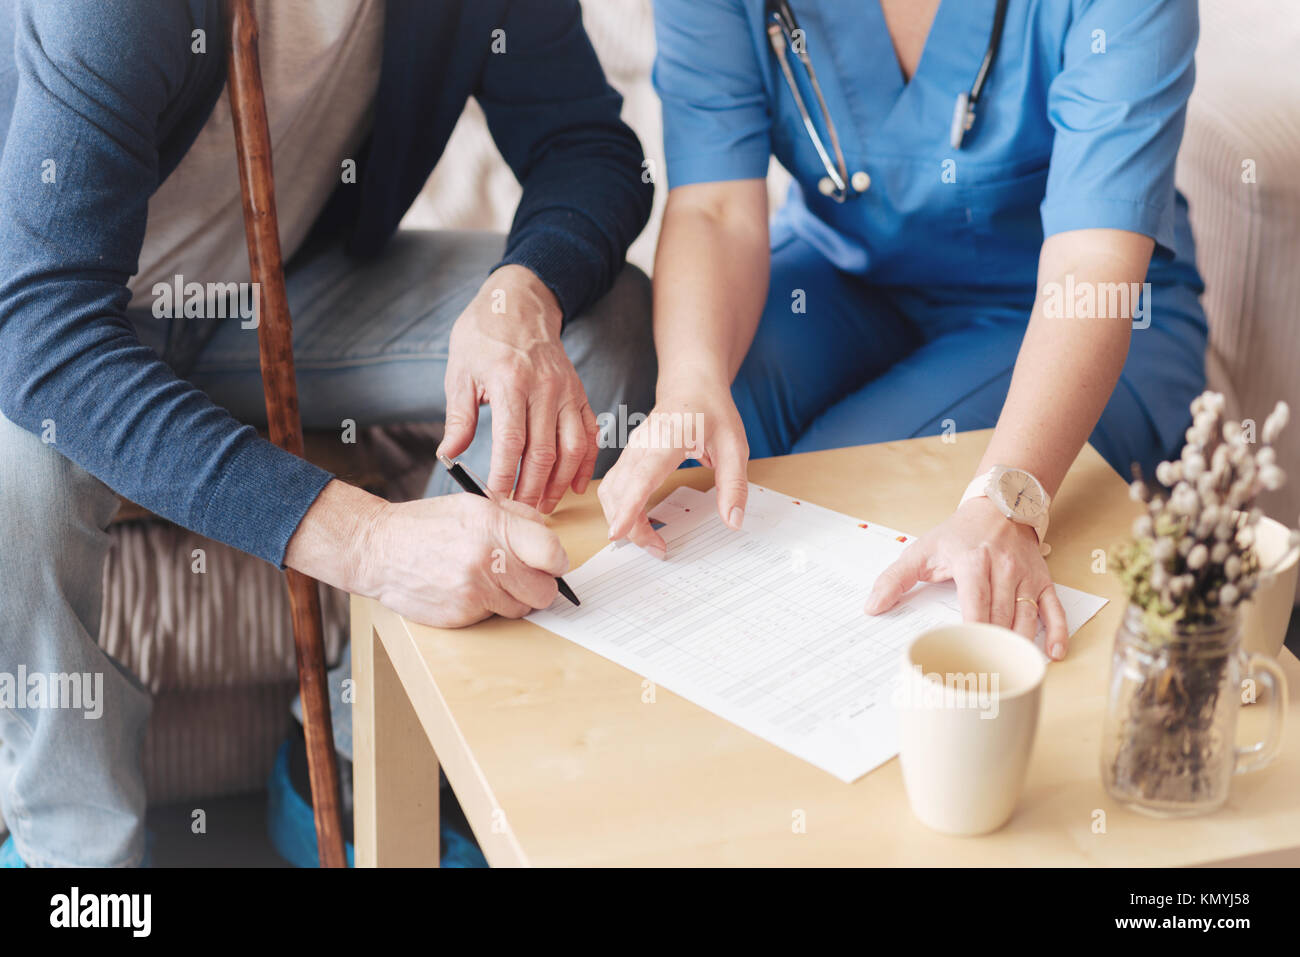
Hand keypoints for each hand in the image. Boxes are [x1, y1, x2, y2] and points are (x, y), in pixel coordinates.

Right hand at [355, 493, 568, 627]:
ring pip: (522, 608)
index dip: (557, 561)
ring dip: (514, 598)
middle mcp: (486, 559)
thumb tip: (549, 538)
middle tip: (525, 576)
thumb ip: (517, 517)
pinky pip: (494, 618)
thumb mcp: (474, 504)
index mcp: (494, 525)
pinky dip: (488, 607)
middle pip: (544, 591)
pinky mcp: (461, 616)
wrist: (379, 550)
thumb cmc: (428, 525)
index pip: (552, 554)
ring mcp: (473, 591)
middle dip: (540, 585)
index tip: (552, 562)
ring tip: (491, 579)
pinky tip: (469, 589)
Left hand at [438, 265, 598, 513]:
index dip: (504, 476)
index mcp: (510, 382)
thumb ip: (459, 418)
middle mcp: (544, 388)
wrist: (519, 302)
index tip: (494, 500)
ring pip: (571, 447)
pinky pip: (590, 433)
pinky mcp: (580, 393)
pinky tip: (575, 485)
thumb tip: (448, 456)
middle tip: (519, 514)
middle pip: (543, 451)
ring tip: (545, 506)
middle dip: (531, 489)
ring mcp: (567, 391)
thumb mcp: (459, 371)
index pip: (511, 441)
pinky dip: (586, 463)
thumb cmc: (483, 335)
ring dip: (560, 482)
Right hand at [597, 386, 747, 556]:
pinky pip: (614, 486)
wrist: (691, 384)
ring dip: (622, 519)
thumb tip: (733, 522)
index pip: (641, 477)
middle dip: (631, 527)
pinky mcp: (628, 457)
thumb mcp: (734, 447)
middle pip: (620, 492)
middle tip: (658, 550)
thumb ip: (733, 485)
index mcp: (667, 440)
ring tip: (649, 539)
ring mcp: (630, 450)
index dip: (628, 507)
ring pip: (611, 491)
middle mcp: (641, 445)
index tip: (617, 533)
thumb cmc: (712, 411)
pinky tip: (636, 522)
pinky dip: (619, 507)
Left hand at [863, 497, 1069, 659]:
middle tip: (982, 676)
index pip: (975, 603)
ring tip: (1009, 672)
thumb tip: (872, 607)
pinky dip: (1058, 633)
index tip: (965, 655)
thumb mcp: (920, 551)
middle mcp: (1003, 569)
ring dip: (1019, 646)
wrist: (998, 508)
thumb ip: (894, 579)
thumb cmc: (958, 535)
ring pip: (1026, 618)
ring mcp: (1026, 577)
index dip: (972, 630)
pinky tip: (1053, 655)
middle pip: (1000, 616)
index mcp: (972, 562)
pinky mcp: (1043, 581)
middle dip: (992, 646)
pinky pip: (1055, 610)